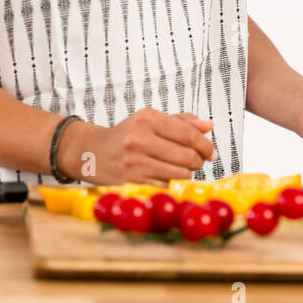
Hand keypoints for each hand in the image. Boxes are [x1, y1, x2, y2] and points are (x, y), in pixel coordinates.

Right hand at [66, 109, 216, 186]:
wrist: (90, 152)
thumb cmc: (127, 134)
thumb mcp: (150, 120)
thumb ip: (181, 122)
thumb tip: (209, 125)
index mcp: (147, 118)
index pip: (188, 134)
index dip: (205, 145)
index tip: (212, 152)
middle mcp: (140, 138)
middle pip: (187, 155)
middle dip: (199, 161)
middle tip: (199, 161)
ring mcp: (135, 161)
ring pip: (179, 172)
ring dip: (187, 172)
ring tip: (184, 168)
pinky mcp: (131, 180)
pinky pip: (165, 183)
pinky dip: (170, 180)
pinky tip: (164, 173)